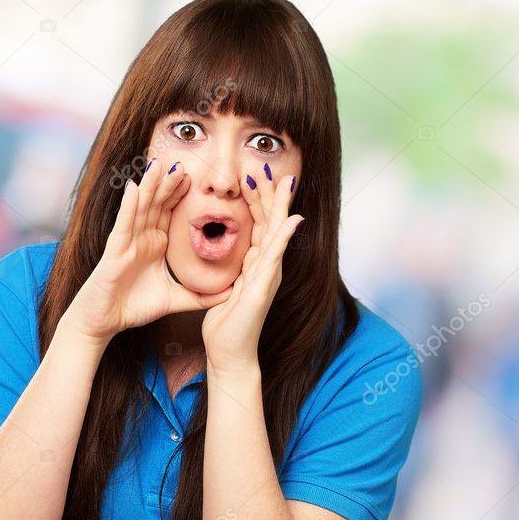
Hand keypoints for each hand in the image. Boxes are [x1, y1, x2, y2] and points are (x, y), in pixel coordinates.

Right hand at [67, 159, 234, 341]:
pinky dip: (129, 205)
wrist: (105, 322)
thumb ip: (200, 296)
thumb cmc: (135, 307)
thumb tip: (230, 295)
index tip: (198, 179)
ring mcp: (127, 241)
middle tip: (184, 162)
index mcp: (156, 245)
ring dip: (150, 186)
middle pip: (157, 204)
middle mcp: (142, 238)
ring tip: (160, 164)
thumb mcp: (175, 300)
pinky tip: (133, 187)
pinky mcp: (115, 250)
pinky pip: (123, 224)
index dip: (181, 195)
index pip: (170, 213)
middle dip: (169, 184)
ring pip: (141, 208)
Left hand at [200, 168, 303, 376]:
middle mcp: (267, 267)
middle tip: (267, 166)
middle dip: (270, 195)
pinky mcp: (265, 285)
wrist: (230, 353)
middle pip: (271, 223)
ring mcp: (269, 275)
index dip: (256, 202)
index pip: (259, 226)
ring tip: (282, 180)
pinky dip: (284, 236)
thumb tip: (237, 258)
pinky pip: (275, 255)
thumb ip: (236, 272)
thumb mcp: (229, 290)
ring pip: (277, 233)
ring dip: (279, 206)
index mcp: (256, 265)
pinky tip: (291, 219)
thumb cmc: (228, 326)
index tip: (252, 178)